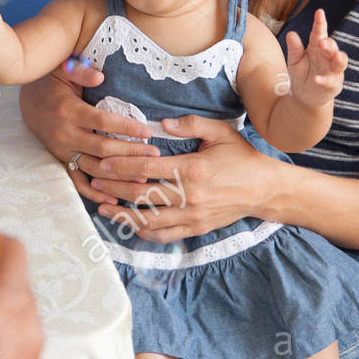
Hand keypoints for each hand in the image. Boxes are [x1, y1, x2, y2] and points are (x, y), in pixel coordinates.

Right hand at [17, 56, 160, 206]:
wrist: (28, 101)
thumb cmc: (52, 82)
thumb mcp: (64, 69)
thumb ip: (81, 71)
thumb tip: (100, 77)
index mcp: (68, 111)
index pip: (102, 122)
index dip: (125, 128)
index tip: (148, 131)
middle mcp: (64, 134)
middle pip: (102, 149)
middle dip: (130, 153)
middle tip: (155, 154)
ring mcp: (62, 151)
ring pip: (94, 169)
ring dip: (119, 175)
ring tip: (144, 177)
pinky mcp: (61, 160)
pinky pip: (78, 181)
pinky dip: (94, 193)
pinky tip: (114, 199)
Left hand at [83, 115, 285, 241]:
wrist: (265, 190)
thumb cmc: (242, 157)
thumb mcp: (220, 132)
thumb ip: (191, 124)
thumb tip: (163, 123)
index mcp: (193, 170)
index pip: (147, 169)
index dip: (121, 167)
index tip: (102, 163)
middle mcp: (190, 196)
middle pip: (142, 195)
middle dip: (113, 189)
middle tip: (93, 182)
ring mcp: (193, 216)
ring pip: (149, 220)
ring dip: (122, 214)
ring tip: (102, 207)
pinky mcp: (196, 229)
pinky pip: (164, 235)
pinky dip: (143, 232)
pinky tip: (129, 224)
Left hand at [284, 8, 346, 107]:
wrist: (305, 95)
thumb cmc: (301, 73)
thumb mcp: (294, 61)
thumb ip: (294, 49)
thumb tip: (291, 33)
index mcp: (316, 47)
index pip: (319, 33)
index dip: (320, 23)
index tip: (319, 12)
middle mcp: (327, 57)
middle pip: (331, 47)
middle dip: (329, 43)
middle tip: (323, 42)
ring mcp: (333, 70)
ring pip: (339, 62)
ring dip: (338, 58)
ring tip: (335, 55)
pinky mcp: (334, 84)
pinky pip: (331, 81)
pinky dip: (325, 80)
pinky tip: (316, 79)